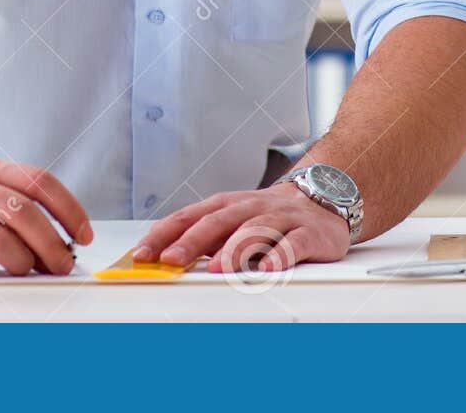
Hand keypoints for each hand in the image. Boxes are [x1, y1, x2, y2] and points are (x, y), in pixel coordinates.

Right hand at [0, 157, 91, 276]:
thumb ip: (17, 208)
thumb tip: (63, 243)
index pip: (38, 181)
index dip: (69, 209)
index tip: (84, 235)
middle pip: (23, 213)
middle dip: (51, 245)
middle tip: (61, 264)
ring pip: (0, 242)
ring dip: (20, 263)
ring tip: (21, 269)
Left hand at [132, 181, 350, 273]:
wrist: (323, 198)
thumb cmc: (268, 216)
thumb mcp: (232, 222)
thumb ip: (204, 240)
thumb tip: (163, 261)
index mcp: (225, 205)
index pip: (188, 217)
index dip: (163, 235)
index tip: (142, 255)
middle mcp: (249, 208)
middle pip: (216, 222)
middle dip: (190, 242)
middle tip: (171, 260)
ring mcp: (280, 218)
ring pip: (254, 230)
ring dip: (233, 249)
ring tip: (217, 268)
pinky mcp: (309, 233)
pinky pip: (293, 243)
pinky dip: (279, 255)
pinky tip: (267, 268)